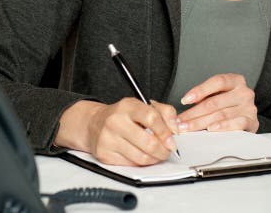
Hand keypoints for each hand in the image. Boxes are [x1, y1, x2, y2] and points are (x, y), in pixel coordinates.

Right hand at [57, 98, 177, 165]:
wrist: (94, 123)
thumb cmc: (122, 115)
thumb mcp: (143, 105)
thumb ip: (165, 112)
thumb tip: (176, 127)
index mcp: (127, 106)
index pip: (152, 118)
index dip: (166, 132)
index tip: (172, 140)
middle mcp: (115, 121)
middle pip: (148, 142)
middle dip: (163, 150)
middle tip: (167, 151)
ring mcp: (108, 139)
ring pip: (140, 157)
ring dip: (154, 159)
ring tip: (157, 154)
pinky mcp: (104, 154)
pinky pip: (130, 164)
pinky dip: (141, 163)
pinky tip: (143, 156)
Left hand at [176, 73, 258, 132]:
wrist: (247, 120)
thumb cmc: (229, 106)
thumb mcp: (218, 95)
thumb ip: (205, 97)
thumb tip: (185, 102)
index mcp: (236, 81)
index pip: (218, 82)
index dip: (200, 90)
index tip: (184, 100)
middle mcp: (244, 92)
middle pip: (215, 102)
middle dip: (194, 113)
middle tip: (179, 122)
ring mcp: (249, 107)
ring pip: (221, 114)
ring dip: (201, 122)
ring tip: (188, 128)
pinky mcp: (252, 122)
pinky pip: (236, 123)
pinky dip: (223, 126)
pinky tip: (211, 129)